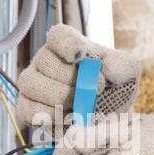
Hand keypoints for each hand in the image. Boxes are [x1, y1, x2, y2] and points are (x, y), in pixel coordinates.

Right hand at [15, 24, 139, 132]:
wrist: (108, 118)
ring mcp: (33, 83)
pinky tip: (67, 119)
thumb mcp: (127, 72)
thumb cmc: (113, 88)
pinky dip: (48, 116)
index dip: (67, 44)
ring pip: (31, 84)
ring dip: (58, 97)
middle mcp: (45, 60)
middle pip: (45, 61)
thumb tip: (104, 68)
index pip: (59, 35)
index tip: (80, 55)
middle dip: (70, 78)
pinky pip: (27, 109)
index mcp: (67, 44)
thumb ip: (120, 66)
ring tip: (81, 107)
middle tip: (96, 90)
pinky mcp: (27, 107)